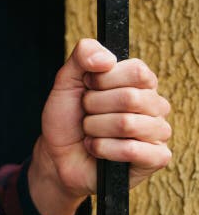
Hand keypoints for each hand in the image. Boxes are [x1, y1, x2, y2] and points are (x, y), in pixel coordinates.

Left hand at [33, 38, 171, 214]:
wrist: (56, 154)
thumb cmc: (67, 117)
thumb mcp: (66, 80)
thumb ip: (83, 55)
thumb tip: (107, 58)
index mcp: (139, 82)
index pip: (136, 70)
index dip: (102, 80)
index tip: (87, 87)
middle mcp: (154, 104)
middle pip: (130, 97)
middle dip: (94, 106)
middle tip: (86, 113)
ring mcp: (158, 132)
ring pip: (127, 124)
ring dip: (95, 129)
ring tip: (90, 132)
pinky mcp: (156, 158)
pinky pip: (131, 149)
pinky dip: (102, 148)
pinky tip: (96, 148)